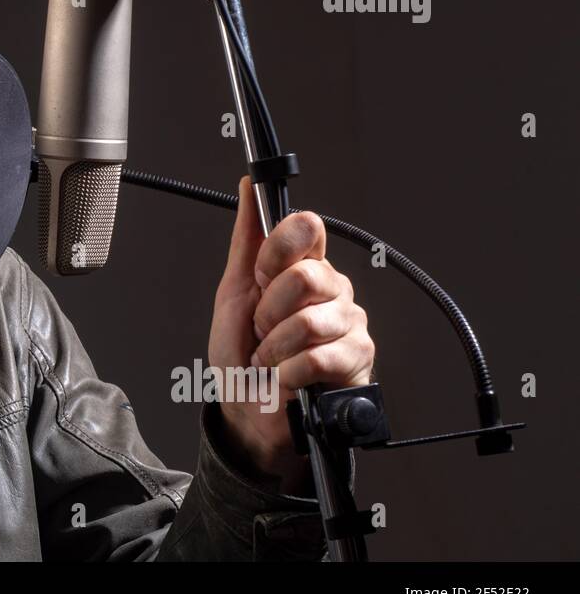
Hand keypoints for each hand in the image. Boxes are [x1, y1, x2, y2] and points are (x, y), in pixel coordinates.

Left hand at [207, 177, 373, 493]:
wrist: (247, 409)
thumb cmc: (240, 352)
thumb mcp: (234, 290)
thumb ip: (247, 238)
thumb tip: (249, 184)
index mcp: (306, 266)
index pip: (307, 227)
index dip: (276, 253)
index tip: (259, 279)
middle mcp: (334, 289)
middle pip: (306, 276)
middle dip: (268, 311)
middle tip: (263, 330)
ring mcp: (349, 323)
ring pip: (308, 321)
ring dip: (274, 348)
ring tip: (273, 358)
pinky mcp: (359, 359)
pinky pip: (317, 357)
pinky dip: (286, 373)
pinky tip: (285, 380)